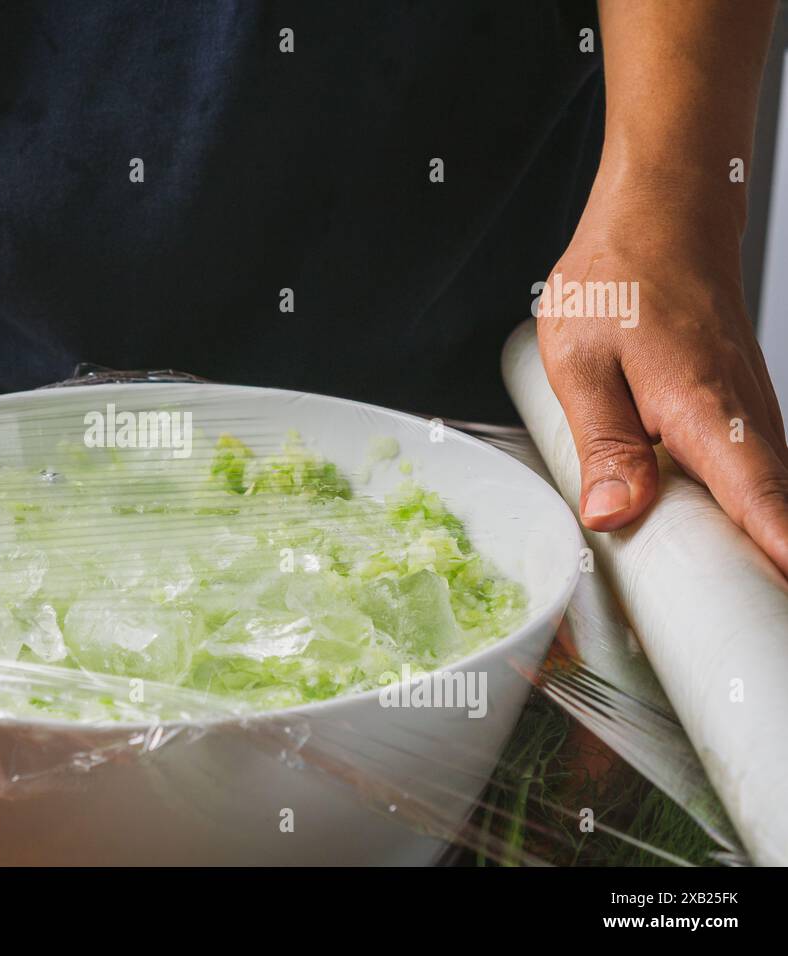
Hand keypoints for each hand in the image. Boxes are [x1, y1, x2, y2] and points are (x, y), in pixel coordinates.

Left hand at [538, 171, 787, 576]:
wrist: (663, 214)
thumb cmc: (620, 276)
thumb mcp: (581, 360)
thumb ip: (602, 442)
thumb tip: (613, 515)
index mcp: (704, 410)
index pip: (759, 497)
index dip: (781, 550)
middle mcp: (745, 416)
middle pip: (773, 509)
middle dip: (768, 569)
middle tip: (751, 629)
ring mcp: (752, 412)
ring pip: (765, 492)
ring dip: (756, 542)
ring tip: (740, 602)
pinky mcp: (743, 409)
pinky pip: (753, 471)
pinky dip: (746, 507)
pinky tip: (719, 537)